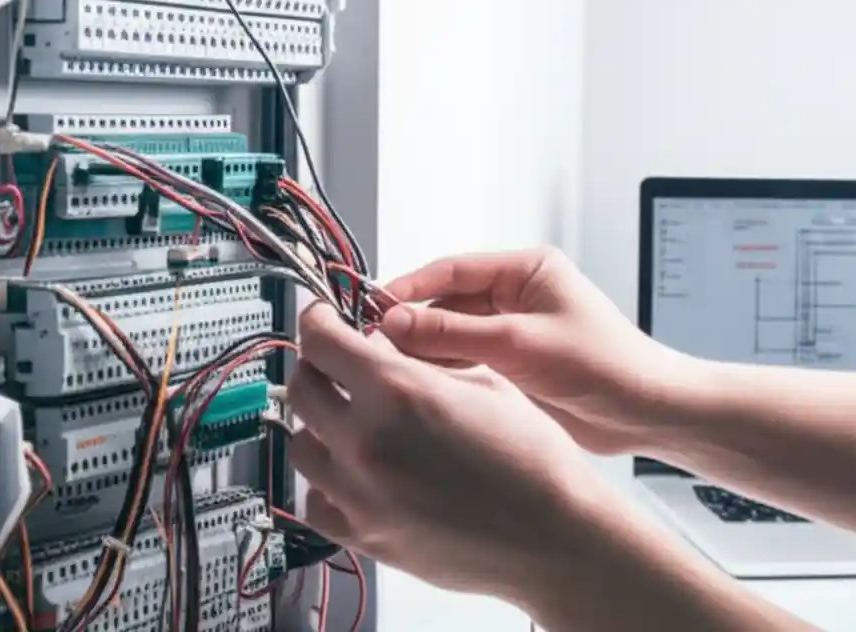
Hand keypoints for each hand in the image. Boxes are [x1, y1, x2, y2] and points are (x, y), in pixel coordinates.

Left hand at [286, 302, 620, 598]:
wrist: (554, 536)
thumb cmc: (534, 460)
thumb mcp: (485, 383)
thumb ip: (422, 360)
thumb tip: (382, 345)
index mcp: (399, 390)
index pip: (321, 340)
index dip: (318, 321)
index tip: (323, 320)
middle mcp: (369, 439)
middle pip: (301, 389)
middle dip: (317, 368)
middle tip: (337, 366)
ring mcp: (360, 493)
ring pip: (301, 445)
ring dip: (320, 425)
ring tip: (351, 423)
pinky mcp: (364, 535)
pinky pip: (316, 500)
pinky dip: (327, 482)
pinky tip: (356, 474)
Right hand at [380, 247, 679, 453]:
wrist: (647, 413)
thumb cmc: (605, 365)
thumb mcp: (521, 343)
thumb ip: (454, 332)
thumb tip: (394, 321)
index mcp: (527, 270)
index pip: (452, 269)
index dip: (410, 287)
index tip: (372, 307)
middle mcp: (518, 296)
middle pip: (448, 302)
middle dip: (413, 323)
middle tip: (374, 346)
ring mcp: (516, 332)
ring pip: (453, 335)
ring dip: (426, 350)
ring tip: (390, 369)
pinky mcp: (516, 366)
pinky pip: (467, 362)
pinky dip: (444, 372)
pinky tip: (421, 386)